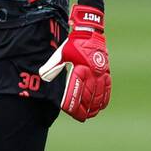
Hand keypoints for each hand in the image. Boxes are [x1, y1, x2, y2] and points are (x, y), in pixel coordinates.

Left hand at [40, 5, 110, 120]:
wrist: (90, 32)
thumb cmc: (74, 44)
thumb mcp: (61, 53)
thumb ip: (52, 65)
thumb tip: (43, 76)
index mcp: (80, 68)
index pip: (76, 90)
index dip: (72, 102)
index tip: (68, 110)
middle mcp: (92, 72)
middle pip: (89, 96)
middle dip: (84, 109)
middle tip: (80, 117)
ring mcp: (101, 73)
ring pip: (100, 94)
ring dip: (95, 106)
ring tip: (91, 114)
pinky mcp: (106, 72)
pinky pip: (108, 88)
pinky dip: (105, 98)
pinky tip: (101, 106)